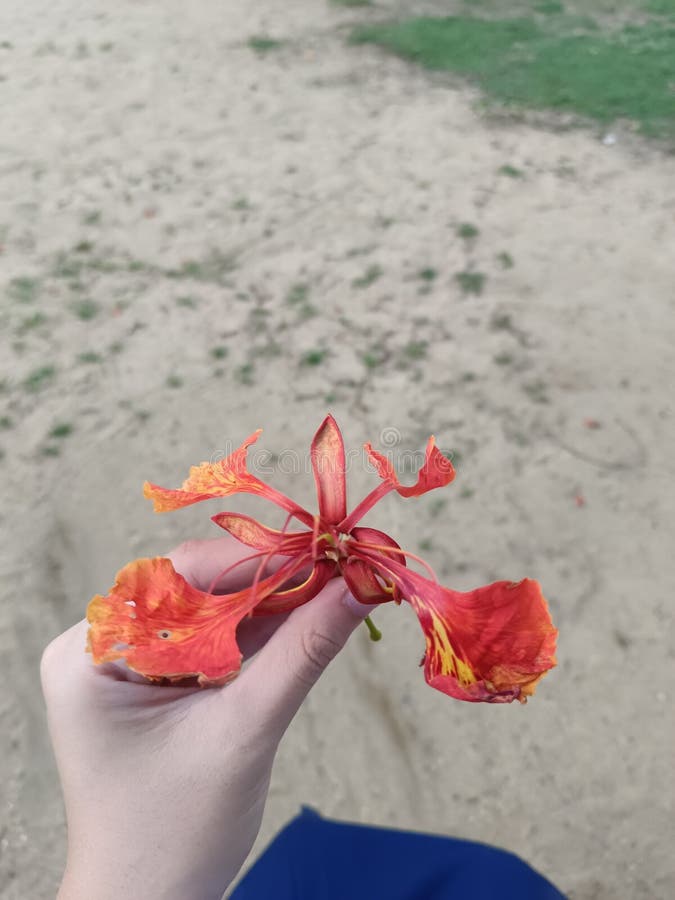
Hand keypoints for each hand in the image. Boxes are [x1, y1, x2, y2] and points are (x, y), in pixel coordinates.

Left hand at [41, 537, 376, 899]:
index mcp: (93, 653)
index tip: (328, 551)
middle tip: (344, 568)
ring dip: (278, 602)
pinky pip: (219, 635)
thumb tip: (358, 586)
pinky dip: (266, 630)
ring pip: (217, 607)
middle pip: (201, 586)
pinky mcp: (162, 677)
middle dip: (275, 581)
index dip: (261, 560)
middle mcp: (105, 643)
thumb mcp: (245, 732)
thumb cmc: (176, 834)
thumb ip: (303, 652)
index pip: (183, 576)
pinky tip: (312, 618)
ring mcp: (132, 660)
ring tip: (339, 588)